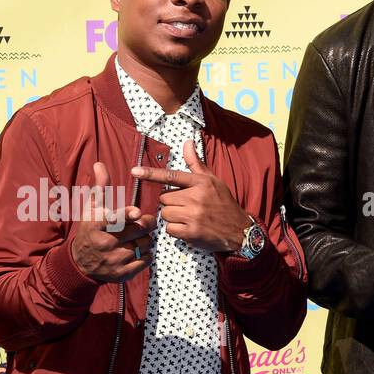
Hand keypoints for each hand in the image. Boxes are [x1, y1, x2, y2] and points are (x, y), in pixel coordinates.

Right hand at [70, 161, 157, 281]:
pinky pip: (145, 261)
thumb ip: (100, 187)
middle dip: (146, 224)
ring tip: (139, 237)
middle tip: (146, 221)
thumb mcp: (91, 208)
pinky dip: (146, 254)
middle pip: (136, 231)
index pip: (113, 220)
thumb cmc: (89, 230)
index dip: (126, 215)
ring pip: (144, 245)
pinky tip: (138, 250)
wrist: (81, 263)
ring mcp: (113, 261)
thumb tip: (100, 164)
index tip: (136, 212)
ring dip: (146, 239)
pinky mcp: (122, 274)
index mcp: (95, 225)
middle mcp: (104, 244)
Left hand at [129, 139, 249, 253]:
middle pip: (164, 198)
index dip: (150, 174)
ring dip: (172, 217)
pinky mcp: (191, 232)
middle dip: (171, 202)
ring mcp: (193, 215)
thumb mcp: (212, 180)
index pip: (171, 176)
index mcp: (200, 182)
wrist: (239, 230)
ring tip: (188, 217)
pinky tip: (188, 228)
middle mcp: (196, 197)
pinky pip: (169, 229)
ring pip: (165, 213)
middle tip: (186, 206)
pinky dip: (175, 230)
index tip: (134, 171)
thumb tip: (187, 142)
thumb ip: (196, 163)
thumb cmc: (223, 203)